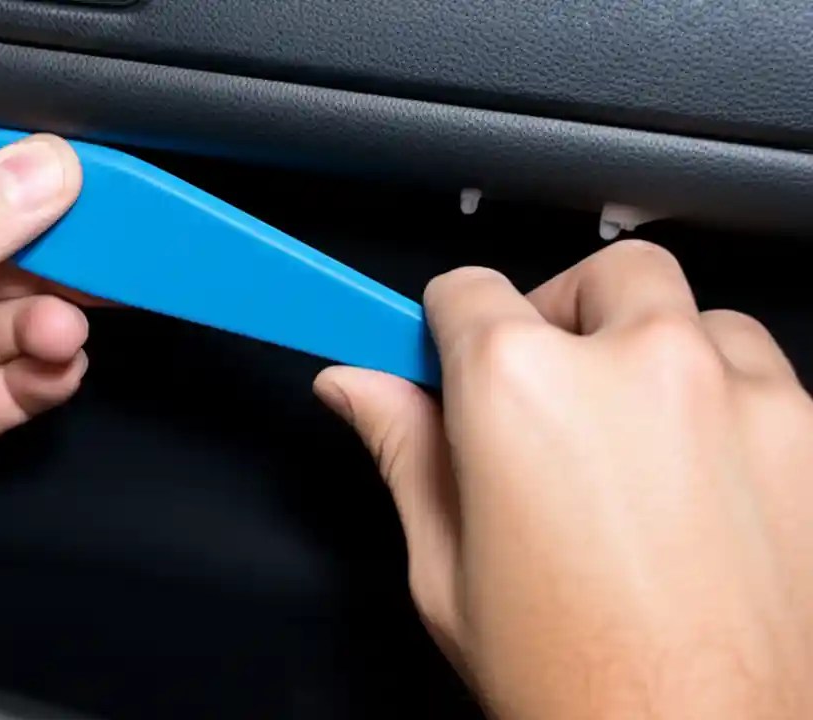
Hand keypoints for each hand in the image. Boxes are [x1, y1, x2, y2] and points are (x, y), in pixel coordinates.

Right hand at [316, 240, 812, 718]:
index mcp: (520, 389)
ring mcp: (738, 394)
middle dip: (564, 315)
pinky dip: (724, 404)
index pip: (465, 288)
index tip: (448, 348)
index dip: (446, 325)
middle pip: (596, 271)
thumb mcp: (447, 566)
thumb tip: (358, 389)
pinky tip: (694, 482)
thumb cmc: (579, 681)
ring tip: (630, 442)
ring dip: (654, 354)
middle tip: (546, 392)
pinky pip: (762, 376)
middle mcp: (635, 365)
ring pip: (692, 315)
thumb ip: (403, 450)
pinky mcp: (810, 436)